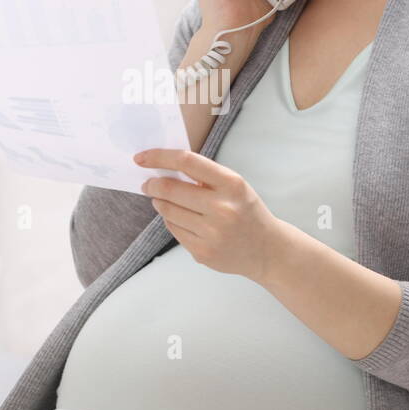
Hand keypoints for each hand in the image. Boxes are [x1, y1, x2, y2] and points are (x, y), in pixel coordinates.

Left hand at [133, 147, 282, 281]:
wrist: (267, 250)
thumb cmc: (247, 211)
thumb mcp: (235, 186)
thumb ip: (205, 176)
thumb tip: (164, 169)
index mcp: (232, 184)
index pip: (187, 162)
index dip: (159, 157)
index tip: (141, 158)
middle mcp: (222, 208)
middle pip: (170, 189)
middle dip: (152, 184)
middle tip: (148, 184)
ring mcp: (212, 233)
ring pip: (167, 212)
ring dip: (160, 203)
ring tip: (164, 201)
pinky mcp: (203, 252)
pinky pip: (173, 230)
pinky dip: (171, 221)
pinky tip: (182, 219)